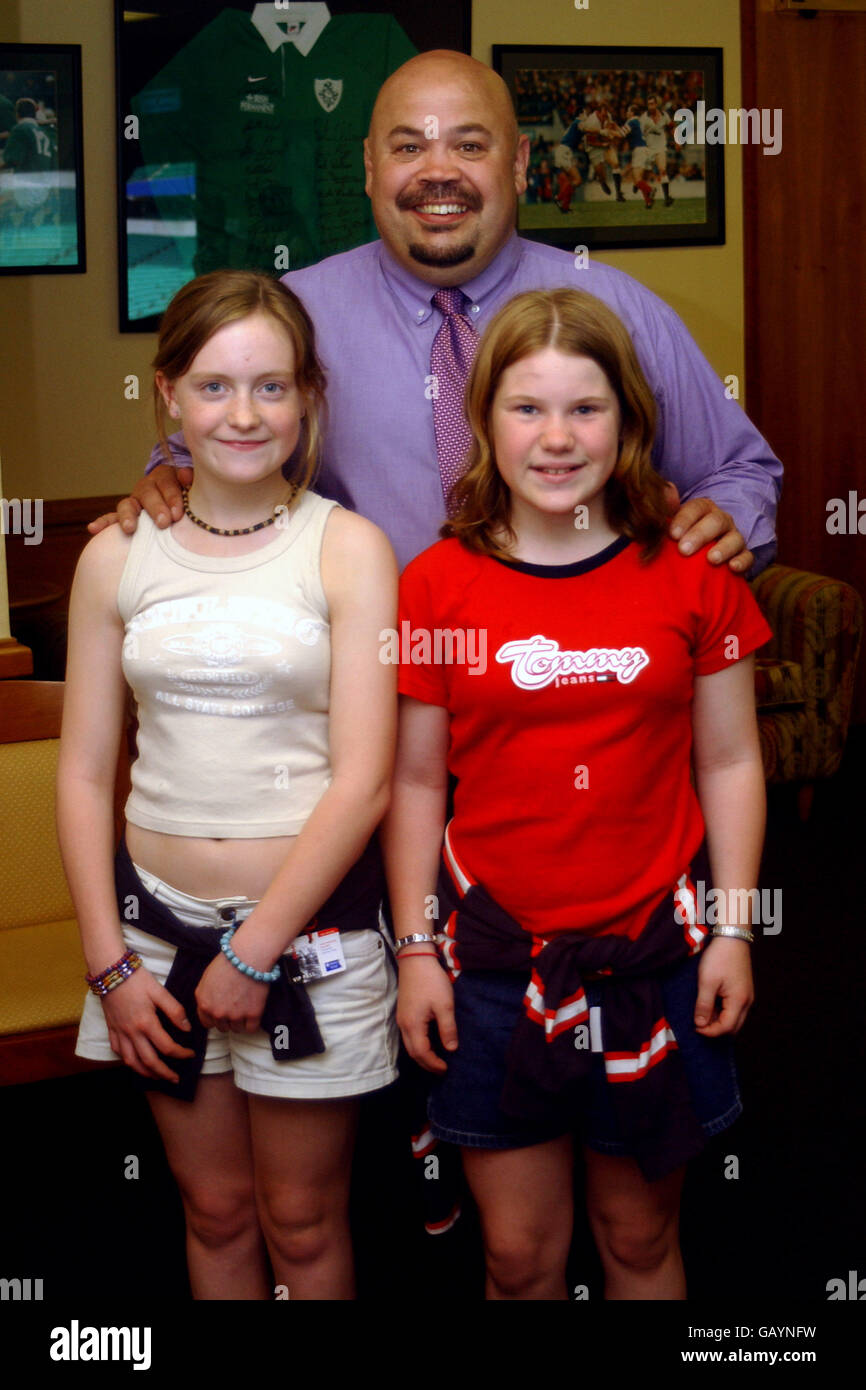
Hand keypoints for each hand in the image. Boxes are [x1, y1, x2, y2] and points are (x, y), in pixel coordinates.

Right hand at [87, 465, 192, 535]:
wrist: (174, 493)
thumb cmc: (186, 492)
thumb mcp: (190, 483)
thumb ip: (189, 478)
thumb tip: (187, 477)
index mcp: (163, 477)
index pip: (167, 484)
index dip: (172, 497)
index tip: (178, 513)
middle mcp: (146, 488)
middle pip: (147, 495)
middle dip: (155, 509)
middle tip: (164, 523)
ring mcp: (134, 501)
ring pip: (128, 505)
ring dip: (128, 516)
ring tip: (130, 528)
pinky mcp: (125, 514)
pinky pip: (111, 517)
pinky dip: (103, 522)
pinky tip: (93, 529)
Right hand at [101, 966, 194, 1082]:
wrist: (110, 970)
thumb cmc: (137, 979)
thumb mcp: (159, 991)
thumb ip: (174, 1010)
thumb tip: (187, 1028)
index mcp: (146, 1023)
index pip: (167, 1047)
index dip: (181, 1054)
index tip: (190, 1054)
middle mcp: (131, 1032)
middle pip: (149, 1062)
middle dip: (164, 1073)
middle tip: (175, 1079)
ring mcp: (119, 1032)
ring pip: (131, 1062)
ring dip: (145, 1072)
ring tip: (156, 1076)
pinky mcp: (111, 1029)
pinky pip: (117, 1052)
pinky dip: (127, 1060)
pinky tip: (135, 1061)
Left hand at [195, 953, 268, 1033]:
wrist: (248, 955)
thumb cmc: (228, 962)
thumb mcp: (206, 978)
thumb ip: (205, 996)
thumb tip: (209, 1006)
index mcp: (204, 1003)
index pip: (206, 1023)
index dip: (214, 1018)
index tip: (221, 1013)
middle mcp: (217, 1012)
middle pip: (222, 1027)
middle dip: (227, 1019)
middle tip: (235, 1006)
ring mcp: (235, 1015)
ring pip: (236, 1029)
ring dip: (240, 1020)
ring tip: (245, 1005)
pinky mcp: (253, 1014)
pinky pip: (251, 1028)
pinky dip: (252, 1023)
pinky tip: (253, 1012)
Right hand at [396, 955, 457, 1072]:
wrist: (415, 960)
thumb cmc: (431, 981)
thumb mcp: (444, 1005)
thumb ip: (447, 1028)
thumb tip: (451, 1048)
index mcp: (413, 1025)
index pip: (422, 1053)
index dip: (433, 1064)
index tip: (446, 1069)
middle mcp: (404, 1024)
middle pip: (413, 1052)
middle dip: (426, 1064)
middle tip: (441, 1069)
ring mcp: (401, 1018)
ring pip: (409, 1045)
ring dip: (421, 1055)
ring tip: (436, 1059)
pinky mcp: (403, 1012)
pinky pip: (408, 1036)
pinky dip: (417, 1045)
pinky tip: (428, 1043)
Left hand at [667, 493, 753, 572]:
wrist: (695, 558)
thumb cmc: (680, 539)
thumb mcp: (670, 525)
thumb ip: (666, 508)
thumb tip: (666, 489)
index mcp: (702, 509)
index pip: (696, 507)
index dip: (684, 519)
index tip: (672, 534)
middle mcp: (720, 520)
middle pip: (715, 521)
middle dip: (700, 535)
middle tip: (684, 549)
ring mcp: (733, 537)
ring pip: (734, 538)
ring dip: (723, 548)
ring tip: (711, 559)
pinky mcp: (742, 555)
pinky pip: (748, 557)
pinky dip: (742, 561)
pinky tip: (733, 567)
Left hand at [694, 936, 753, 1036]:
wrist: (732, 936)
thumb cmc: (719, 957)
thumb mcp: (707, 981)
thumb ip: (704, 1005)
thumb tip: (700, 1024)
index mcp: (739, 1001)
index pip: (726, 1028)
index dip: (709, 1031)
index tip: (694, 1027)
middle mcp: (747, 1002)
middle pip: (733, 1027)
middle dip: (715, 1029)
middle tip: (698, 1021)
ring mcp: (747, 996)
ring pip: (734, 1018)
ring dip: (719, 1020)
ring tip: (702, 1011)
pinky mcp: (743, 990)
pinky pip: (734, 1009)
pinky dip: (723, 1011)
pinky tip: (710, 1003)